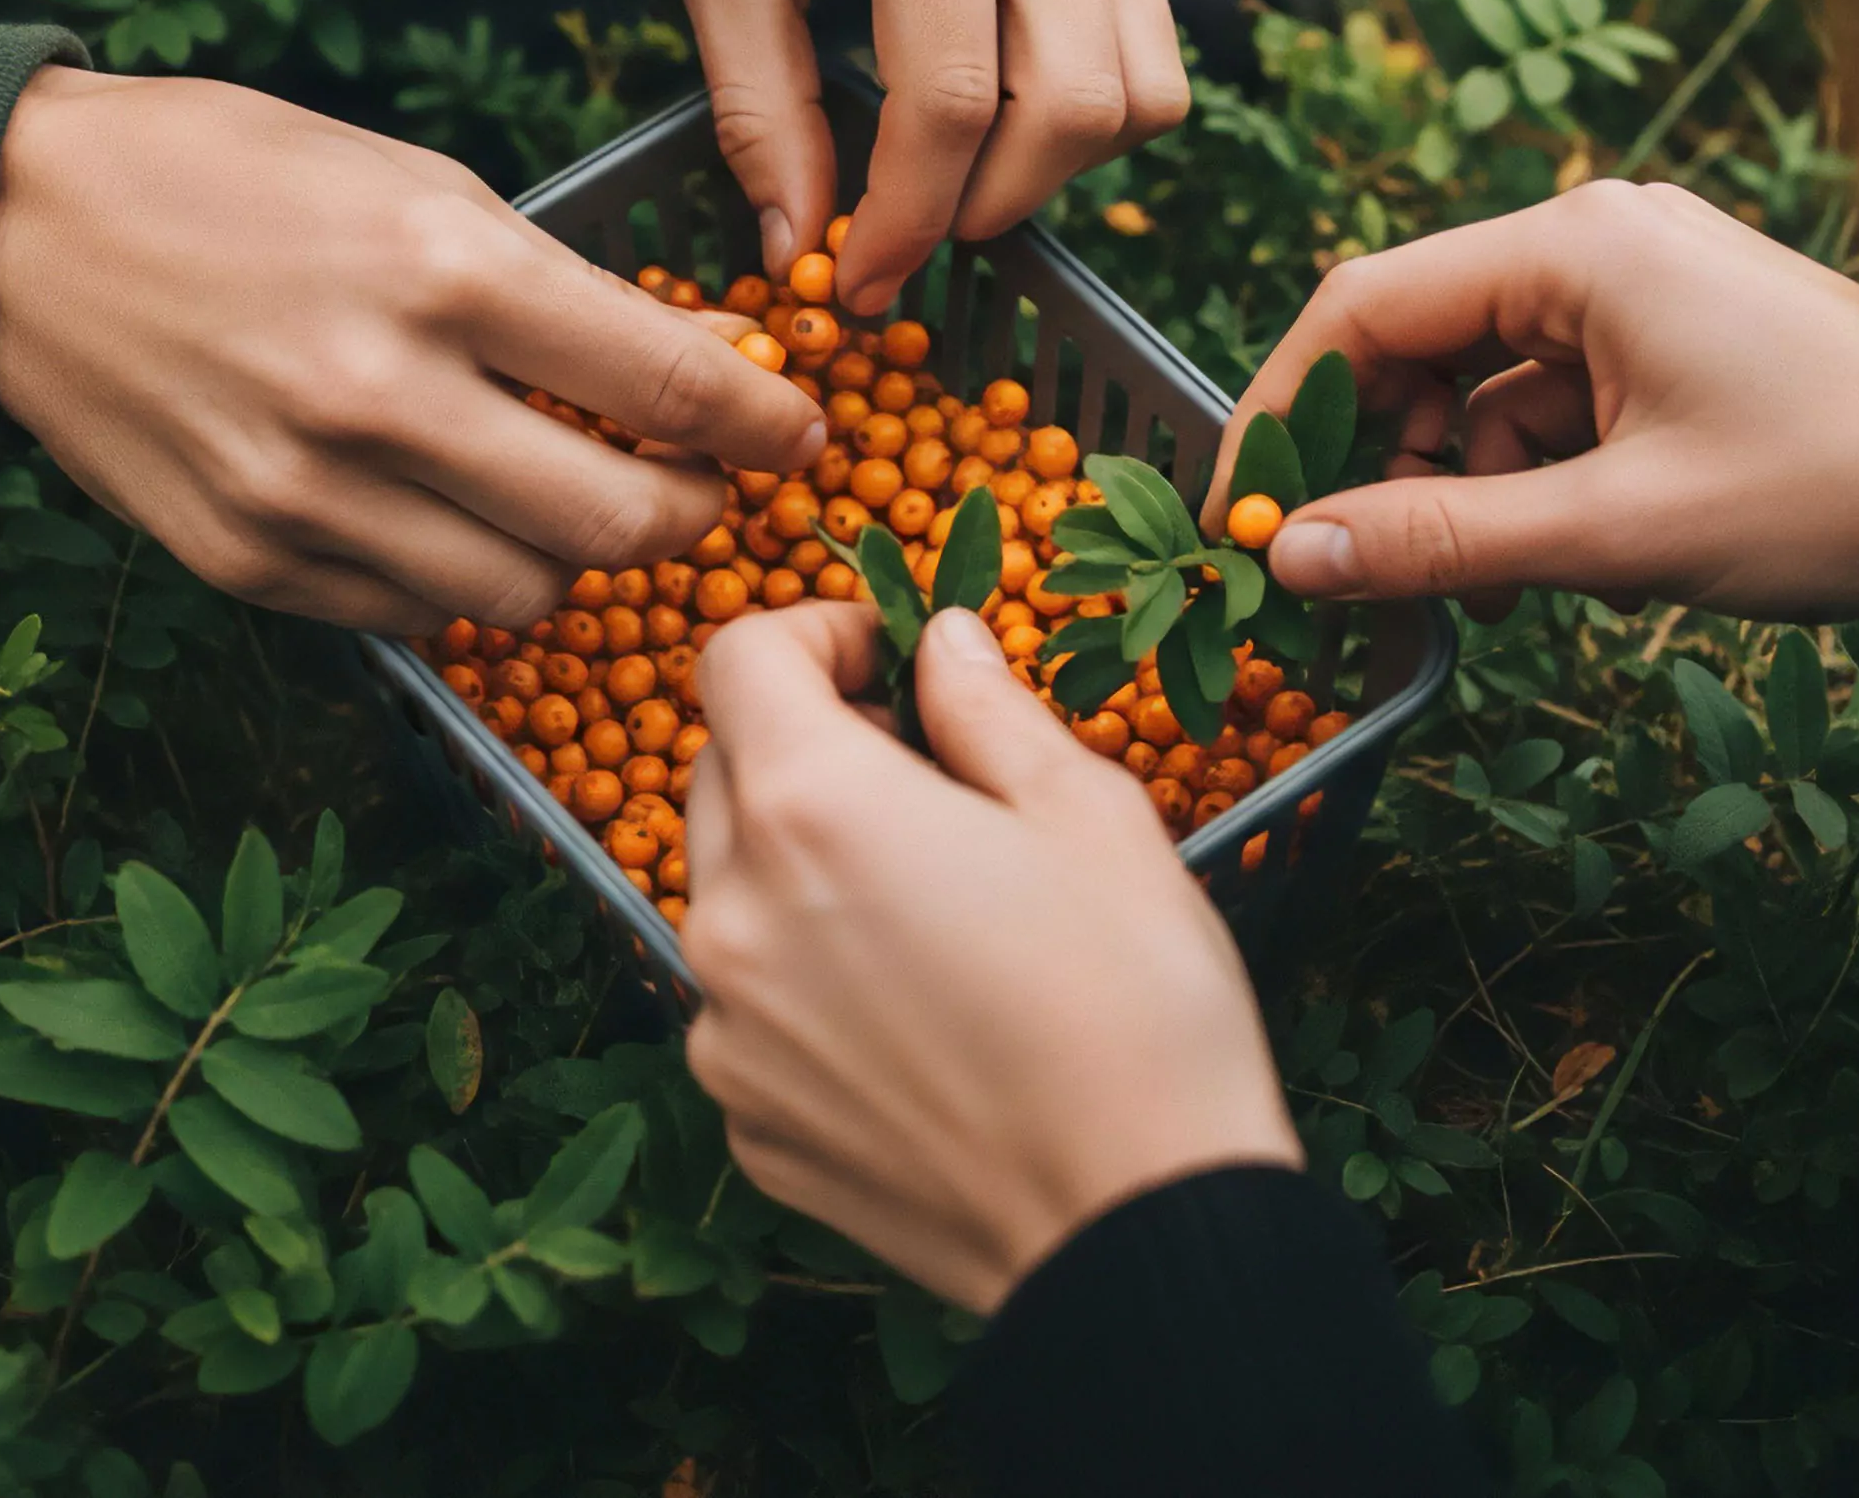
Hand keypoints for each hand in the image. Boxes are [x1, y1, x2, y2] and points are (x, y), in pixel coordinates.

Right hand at [0, 67, 828, 628]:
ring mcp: (309, 493)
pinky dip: (455, 581)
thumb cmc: (224, 175)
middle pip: (619, 522)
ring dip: (571, 562)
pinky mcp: (249, 561)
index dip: (765, 425)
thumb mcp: (412, 181)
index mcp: (445, 268)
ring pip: (524, 595)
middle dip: (691, 518)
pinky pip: (411, 614)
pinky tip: (445, 520)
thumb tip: (686, 367)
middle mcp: (384, 394)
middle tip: (700, 493)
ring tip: (562, 506)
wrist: (9, 228)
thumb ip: (546, 288)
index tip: (796, 434)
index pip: (673, 384)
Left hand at [670, 0, 1187, 314]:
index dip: (906, 221)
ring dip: (1055, 168)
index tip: (854, 282)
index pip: (953, 102)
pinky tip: (998, 105)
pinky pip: (1151, 45)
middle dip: (988, 207)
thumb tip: (797, 243)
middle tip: (904, 233)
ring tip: (954, 174)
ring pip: (1143, 93)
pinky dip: (1087, 109)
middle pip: (1076, 112)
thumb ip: (756, 98)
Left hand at [682, 602, 1298, 1314]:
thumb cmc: (1136, 1006)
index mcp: (811, 809)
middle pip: (722, 772)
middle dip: (807, 747)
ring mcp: (725, 1030)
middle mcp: (731, 914)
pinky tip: (918, 1018)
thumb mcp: (1088, 814)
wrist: (1134, 1226)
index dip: (813, 633)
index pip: (737, 658)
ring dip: (801, 870)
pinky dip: (806, 985)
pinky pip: (748, 1011)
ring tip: (931, 912)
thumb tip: (937, 643)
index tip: (886, 661)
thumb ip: (986, 708)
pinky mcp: (746, 1122)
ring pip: (730, 896)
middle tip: (929, 781)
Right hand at [1220, 181, 1858, 620]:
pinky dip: (1540, 480)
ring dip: (1468, 486)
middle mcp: (1598, 237)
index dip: (1286, 413)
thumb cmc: (1848, 487)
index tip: (1245, 519)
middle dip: (1382, 461)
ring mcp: (1642, 284)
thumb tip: (1294, 559)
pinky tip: (1571, 563)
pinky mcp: (1677, 335)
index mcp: (1576, 244)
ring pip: (1484, 386)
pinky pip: (1555, 401)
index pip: (1364, 305)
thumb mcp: (1623, 531)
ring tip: (1507, 586)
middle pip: (1417, 341)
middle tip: (1371, 576)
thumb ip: (1445, 541)